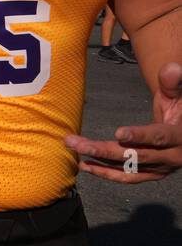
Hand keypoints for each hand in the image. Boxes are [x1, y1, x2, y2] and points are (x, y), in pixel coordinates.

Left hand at [66, 62, 181, 181]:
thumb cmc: (179, 109)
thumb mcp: (177, 96)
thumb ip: (173, 83)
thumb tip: (171, 68)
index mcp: (179, 136)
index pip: (158, 137)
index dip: (139, 136)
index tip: (117, 133)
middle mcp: (172, 157)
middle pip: (135, 156)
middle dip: (103, 150)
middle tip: (75, 143)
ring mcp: (160, 168)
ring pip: (128, 169)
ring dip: (99, 163)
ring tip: (74, 151)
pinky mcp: (151, 174)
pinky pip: (127, 177)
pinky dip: (106, 173)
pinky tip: (85, 166)